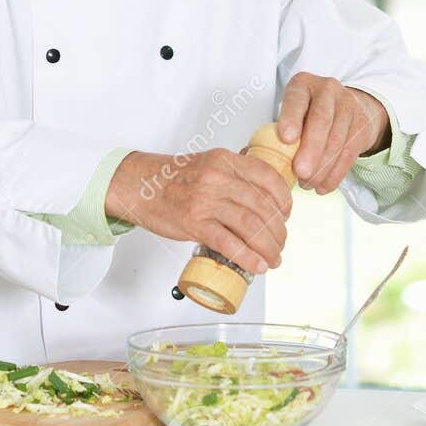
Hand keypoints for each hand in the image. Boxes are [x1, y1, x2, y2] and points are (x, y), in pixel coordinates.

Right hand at [105, 148, 292, 272]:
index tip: (286, 215)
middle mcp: (218, 178)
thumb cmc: (172, 179)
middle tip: (280, 244)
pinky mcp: (194, 222)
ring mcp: (206, 200)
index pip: (268, 178)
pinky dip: (248, 257)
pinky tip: (257, 265)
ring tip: (274, 259)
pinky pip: (229, 243)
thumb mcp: (208, 164)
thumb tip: (262, 198)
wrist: (139, 186)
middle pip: (263, 207)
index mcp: (225, 160)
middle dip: (279, 232)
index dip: (284, 201)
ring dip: (269, 247)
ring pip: (251, 226)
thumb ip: (234, 175)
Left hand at [277, 74, 390, 193]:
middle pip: (321, 120)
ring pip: (337, 141)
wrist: (350, 105)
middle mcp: (328, 91)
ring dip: (322, 168)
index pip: (297, 99)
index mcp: (303, 84)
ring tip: (307, 183)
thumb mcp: (292, 109)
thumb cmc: (309, 111)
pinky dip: (335, 174)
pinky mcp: (361, 126)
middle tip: (300, 172)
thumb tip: (257, 157)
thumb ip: (279, 127)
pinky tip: (323, 186)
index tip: (286, 139)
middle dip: (311, 149)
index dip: (291, 118)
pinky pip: (349, 154)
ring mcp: (348, 107)